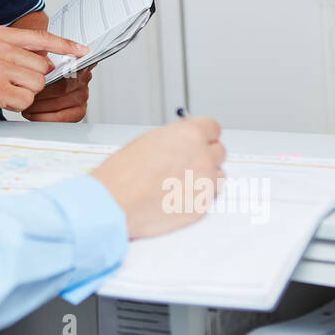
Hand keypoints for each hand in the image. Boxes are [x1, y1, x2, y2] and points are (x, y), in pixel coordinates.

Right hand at [0, 27, 88, 122]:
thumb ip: (18, 52)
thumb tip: (49, 58)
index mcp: (0, 36)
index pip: (41, 37)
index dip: (65, 45)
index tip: (83, 50)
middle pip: (42, 67)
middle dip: (32, 81)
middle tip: (9, 84)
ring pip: (36, 85)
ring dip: (24, 94)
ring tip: (1, 92)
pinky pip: (26, 100)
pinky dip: (16, 105)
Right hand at [91, 117, 225, 238]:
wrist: (115, 203)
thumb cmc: (123, 173)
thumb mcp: (148, 141)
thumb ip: (174, 139)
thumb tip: (184, 142)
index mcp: (190, 134)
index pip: (213, 128)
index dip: (203, 135)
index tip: (199, 140)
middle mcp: (203, 156)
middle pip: (219, 151)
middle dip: (205, 155)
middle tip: (187, 163)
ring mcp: (205, 183)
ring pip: (218, 175)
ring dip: (205, 176)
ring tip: (180, 182)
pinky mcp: (203, 206)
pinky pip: (208, 197)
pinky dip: (197, 196)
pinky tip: (176, 196)